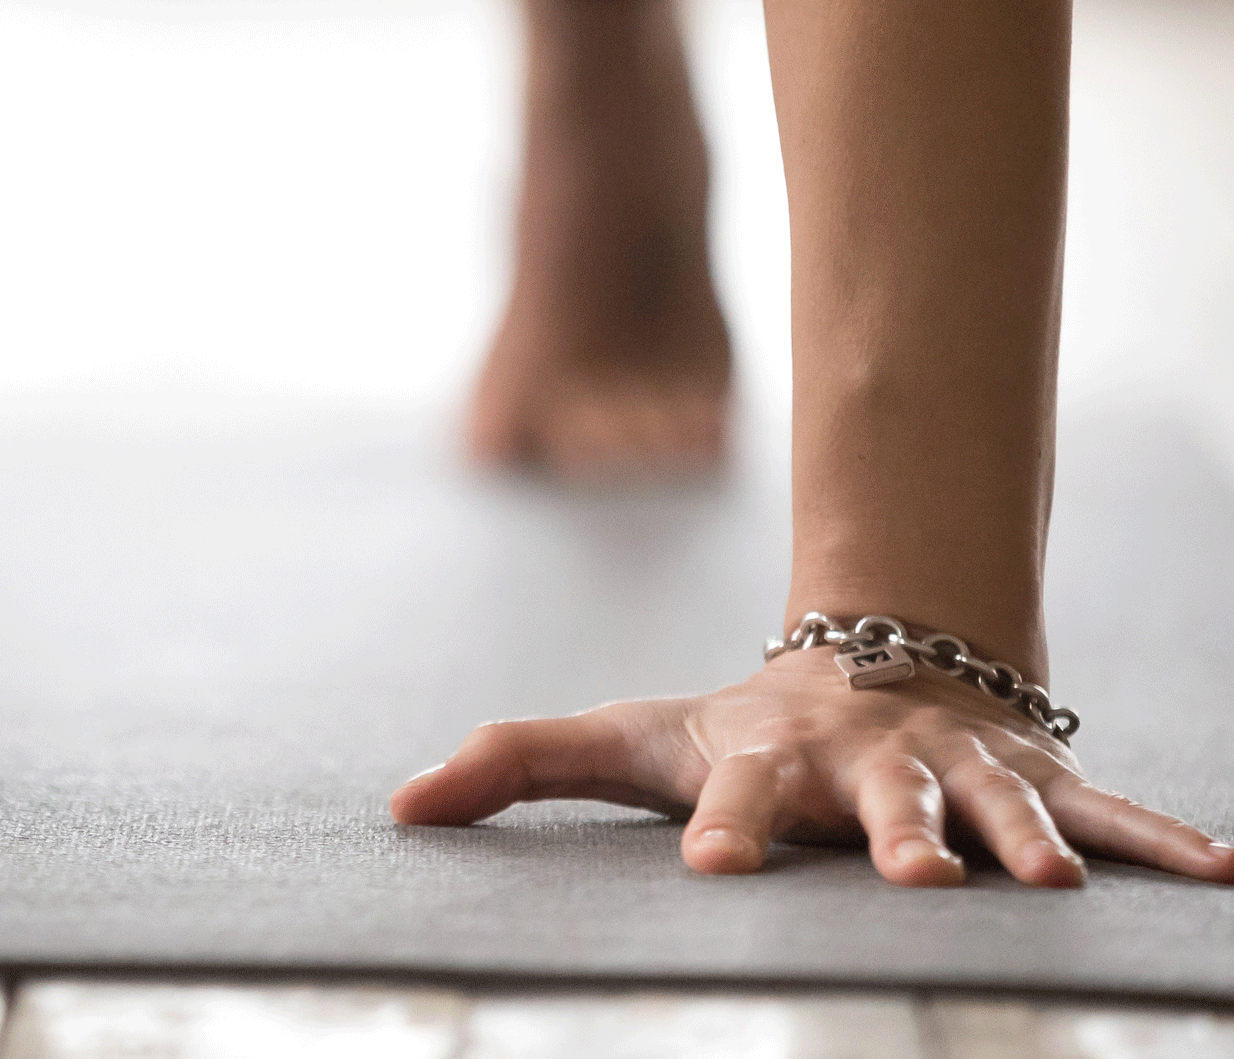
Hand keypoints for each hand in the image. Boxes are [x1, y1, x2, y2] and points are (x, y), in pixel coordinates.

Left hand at [389, 649, 1233, 887]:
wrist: (869, 662)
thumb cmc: (733, 726)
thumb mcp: (626, 740)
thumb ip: (512, 763)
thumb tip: (397, 806)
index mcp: (764, 762)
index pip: (732, 799)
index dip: (722, 830)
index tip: (710, 869)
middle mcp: (868, 766)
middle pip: (880, 807)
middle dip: (895, 840)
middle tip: (909, 882)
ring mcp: (959, 772)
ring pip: (996, 809)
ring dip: (1027, 846)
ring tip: (1052, 887)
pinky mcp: (1037, 781)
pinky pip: (1111, 812)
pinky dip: (1164, 844)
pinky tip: (1223, 882)